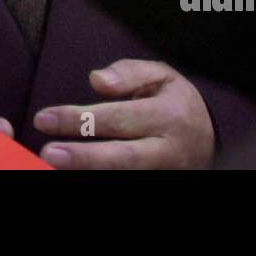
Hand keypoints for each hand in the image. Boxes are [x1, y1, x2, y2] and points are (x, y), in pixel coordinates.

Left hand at [33, 59, 213, 168]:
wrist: (211, 138)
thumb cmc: (175, 102)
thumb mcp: (161, 75)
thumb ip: (128, 73)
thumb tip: (96, 80)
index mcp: (168, 115)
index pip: (118, 117)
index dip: (80, 119)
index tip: (44, 118)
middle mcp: (167, 149)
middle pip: (123, 157)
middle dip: (84, 157)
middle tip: (48, 153)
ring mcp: (164, 172)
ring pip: (125, 175)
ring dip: (89, 172)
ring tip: (53, 167)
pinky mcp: (158, 183)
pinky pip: (128, 182)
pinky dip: (101, 179)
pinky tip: (74, 174)